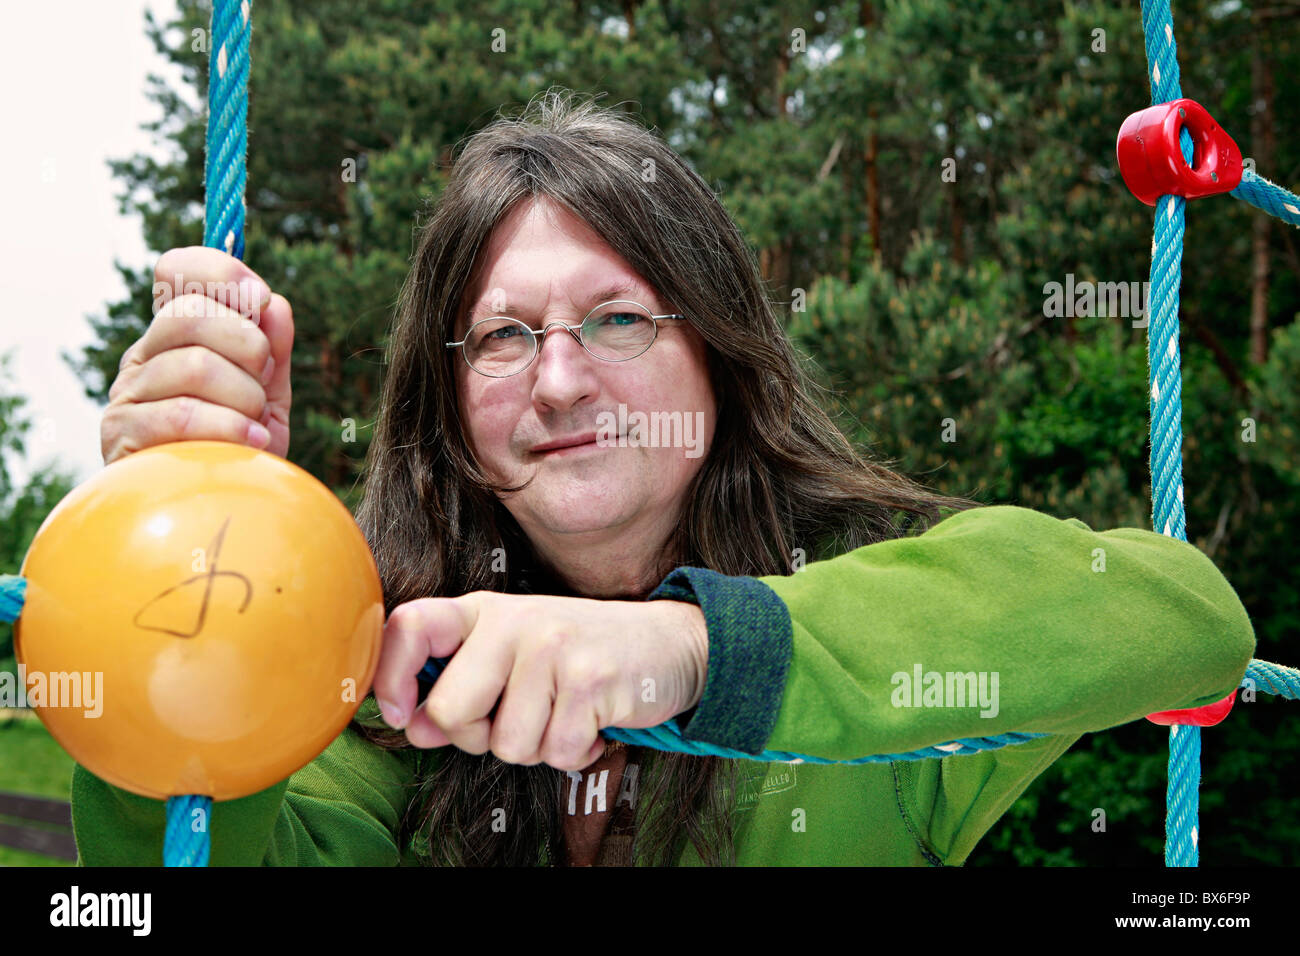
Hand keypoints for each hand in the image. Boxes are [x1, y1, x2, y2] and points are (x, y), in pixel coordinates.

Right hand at [101, 246, 293, 464]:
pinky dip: (229, 427)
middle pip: (190, 313)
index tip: (260, 298)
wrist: (212, 515)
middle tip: (264, 380)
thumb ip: (273, 352)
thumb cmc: (240, 454)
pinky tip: (251, 444)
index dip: (221, 273)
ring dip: (244, 396)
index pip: (176, 272)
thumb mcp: (267, 398)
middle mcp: (145, 356)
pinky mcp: (122, 434)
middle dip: (249, 345)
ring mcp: (128, 393)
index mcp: (176, 337)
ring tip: (256, 424)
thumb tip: (275, 304)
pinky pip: (182, 413)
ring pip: (192, 363)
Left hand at [371, 592, 708, 771]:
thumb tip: (415, 727)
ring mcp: (553, 647)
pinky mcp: (591, 680)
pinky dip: (576, 752)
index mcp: (485, 610)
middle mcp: (514, 621)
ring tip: (563, 713)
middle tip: (515, 718)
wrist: (669, 643)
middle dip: (476, 736)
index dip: (389, 676)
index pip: (409, 625)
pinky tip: (591, 721)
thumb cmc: (579, 655)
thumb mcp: (514, 655)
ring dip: (537, 747)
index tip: (401, 713)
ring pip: (506, 746)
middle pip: (448, 711)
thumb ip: (462, 686)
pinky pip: (557, 754)